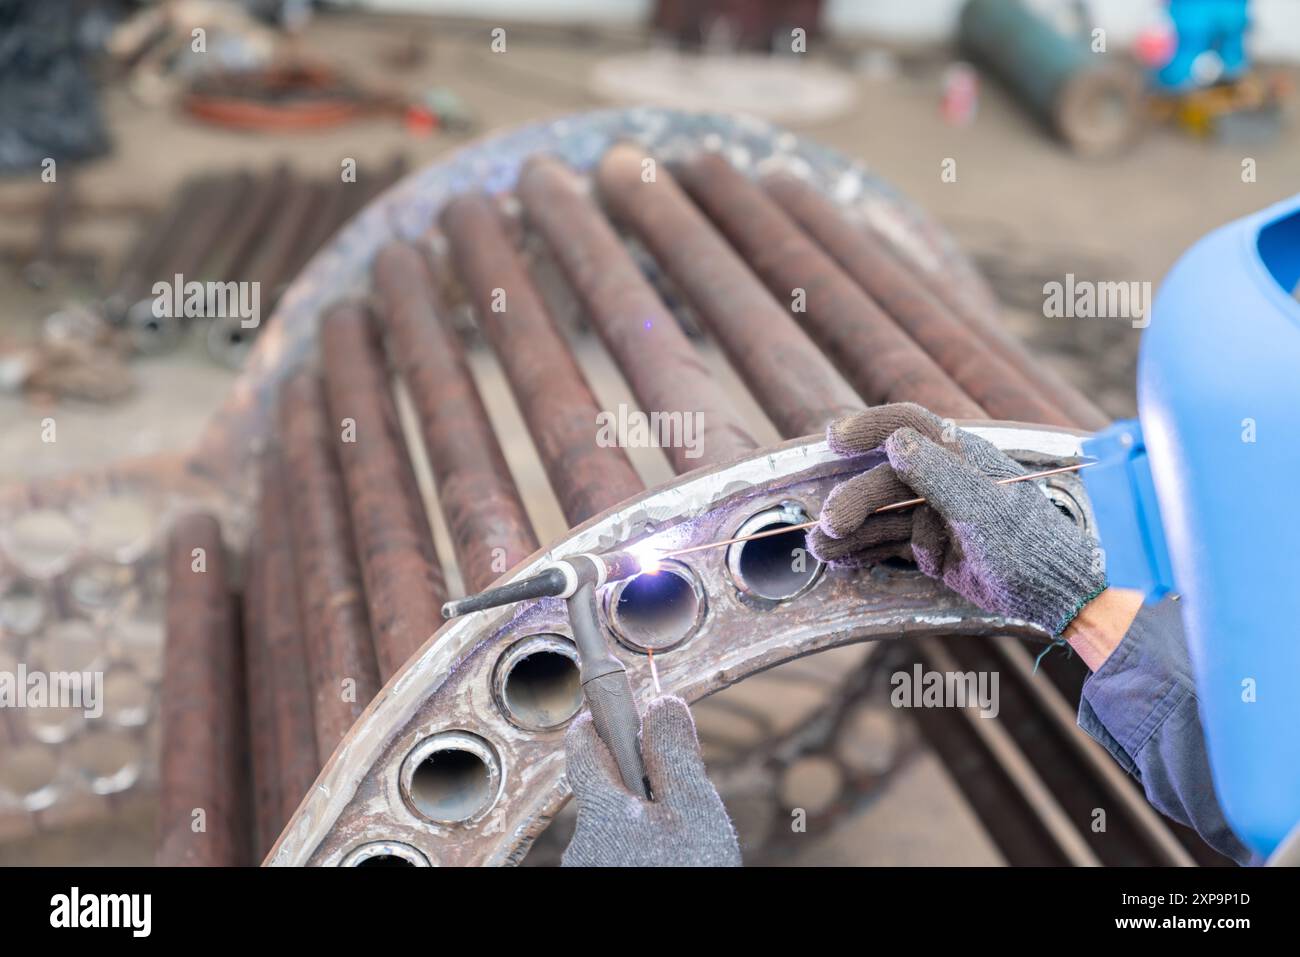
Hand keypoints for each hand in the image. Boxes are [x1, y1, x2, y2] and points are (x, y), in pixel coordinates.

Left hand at [561, 696, 740, 866]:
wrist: (683, 948)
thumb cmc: (690, 873)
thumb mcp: (694, 810)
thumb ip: (673, 755)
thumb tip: (661, 705)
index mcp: (601, 809)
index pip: (583, 746)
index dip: (602, 719)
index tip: (620, 708)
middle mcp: (582, 840)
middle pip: (605, 788)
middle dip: (638, 780)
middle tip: (678, 793)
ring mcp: (588, 866)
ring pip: (613, 823)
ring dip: (643, 819)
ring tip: (683, 840)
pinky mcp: (599, 879)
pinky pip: (616, 850)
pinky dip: (639, 845)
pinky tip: (670, 858)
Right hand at [809, 403, 1105, 635]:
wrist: (1058, 595)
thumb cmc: (1031, 545)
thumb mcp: (985, 509)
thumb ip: (939, 474)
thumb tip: (896, 442)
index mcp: (960, 457)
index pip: (907, 427)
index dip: (869, 428)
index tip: (833, 438)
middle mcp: (943, 479)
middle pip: (884, 480)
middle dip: (854, 501)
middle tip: (829, 527)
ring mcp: (935, 514)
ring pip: (880, 516)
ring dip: (850, 531)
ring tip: (822, 550)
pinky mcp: (930, 546)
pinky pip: (888, 543)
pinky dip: (863, 551)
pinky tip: (842, 561)